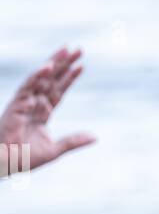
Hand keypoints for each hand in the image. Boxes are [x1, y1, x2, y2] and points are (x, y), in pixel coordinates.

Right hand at [0, 48, 94, 173]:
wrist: (7, 163)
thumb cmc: (25, 158)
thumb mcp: (54, 150)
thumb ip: (74, 141)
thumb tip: (96, 137)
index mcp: (42, 113)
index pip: (58, 91)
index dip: (69, 78)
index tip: (81, 66)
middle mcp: (33, 104)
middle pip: (52, 79)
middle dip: (64, 65)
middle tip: (78, 49)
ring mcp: (24, 102)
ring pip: (41, 78)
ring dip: (53, 63)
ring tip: (66, 50)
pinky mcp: (16, 104)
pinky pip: (27, 87)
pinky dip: (37, 76)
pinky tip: (48, 66)